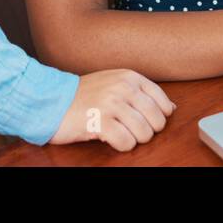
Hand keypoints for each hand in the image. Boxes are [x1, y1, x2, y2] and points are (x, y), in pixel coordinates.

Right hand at [48, 69, 175, 151]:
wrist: (52, 101)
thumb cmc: (84, 95)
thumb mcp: (114, 83)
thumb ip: (141, 93)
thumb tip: (170, 108)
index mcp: (129, 77)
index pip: (162, 101)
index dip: (158, 117)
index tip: (145, 120)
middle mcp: (123, 88)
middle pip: (157, 120)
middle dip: (147, 131)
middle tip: (129, 129)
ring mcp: (112, 104)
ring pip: (145, 133)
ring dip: (134, 139)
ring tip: (118, 132)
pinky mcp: (100, 122)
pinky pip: (127, 143)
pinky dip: (121, 145)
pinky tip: (109, 137)